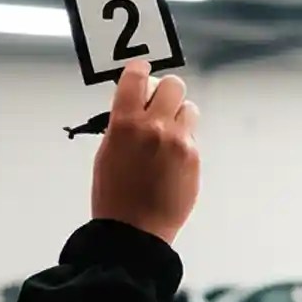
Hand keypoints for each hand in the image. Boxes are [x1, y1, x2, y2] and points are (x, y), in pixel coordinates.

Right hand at [92, 60, 199, 243]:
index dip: (139, 70)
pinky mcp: (194, 157)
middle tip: (159, 104)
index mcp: (125, 123)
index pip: (136, 76)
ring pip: (189, 108)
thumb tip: (137, 106)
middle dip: (165, 91)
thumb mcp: (107, 152)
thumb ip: (123, 124)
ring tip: (169, 133)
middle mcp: (155, 127)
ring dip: (179, 115)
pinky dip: (183, 142)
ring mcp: (178, 142)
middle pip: (173, 84)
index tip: (141, 71)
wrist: (135, 230)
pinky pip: (192, 136)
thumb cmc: (115, 195)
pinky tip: (172, 160)